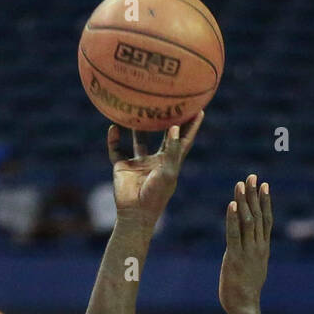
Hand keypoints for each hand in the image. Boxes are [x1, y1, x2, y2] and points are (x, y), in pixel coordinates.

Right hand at [108, 111, 203, 225]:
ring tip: (138, 106)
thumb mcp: (167, 173)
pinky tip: (113, 128)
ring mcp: (139, 163)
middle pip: (163, 136)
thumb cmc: (155, 196)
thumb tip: (175, 127)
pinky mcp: (123, 167)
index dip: (192, 126)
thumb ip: (171, 150)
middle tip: (170, 100)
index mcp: (170, 163)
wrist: (135, 214)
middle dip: (168, 119)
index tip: (199, 108)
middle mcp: (156, 161)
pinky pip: (116, 150)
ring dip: (138, 126)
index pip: (184, 140)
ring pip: (139, 139)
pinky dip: (113, 140)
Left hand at [219, 174, 272, 313]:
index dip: (265, 201)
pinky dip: (232, 219)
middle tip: (252, 176)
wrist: (244, 306)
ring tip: (241, 184)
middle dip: (254, 195)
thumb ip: (254, 253)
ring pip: (247, 222)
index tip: (264, 185)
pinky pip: (234, 235)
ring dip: (243, 202)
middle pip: (257, 216)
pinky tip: (231, 205)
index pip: (266, 220)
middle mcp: (258, 247)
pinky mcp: (234, 258)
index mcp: (263, 248)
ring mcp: (247, 252)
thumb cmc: (246, 290)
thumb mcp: (255, 268)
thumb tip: (254, 246)